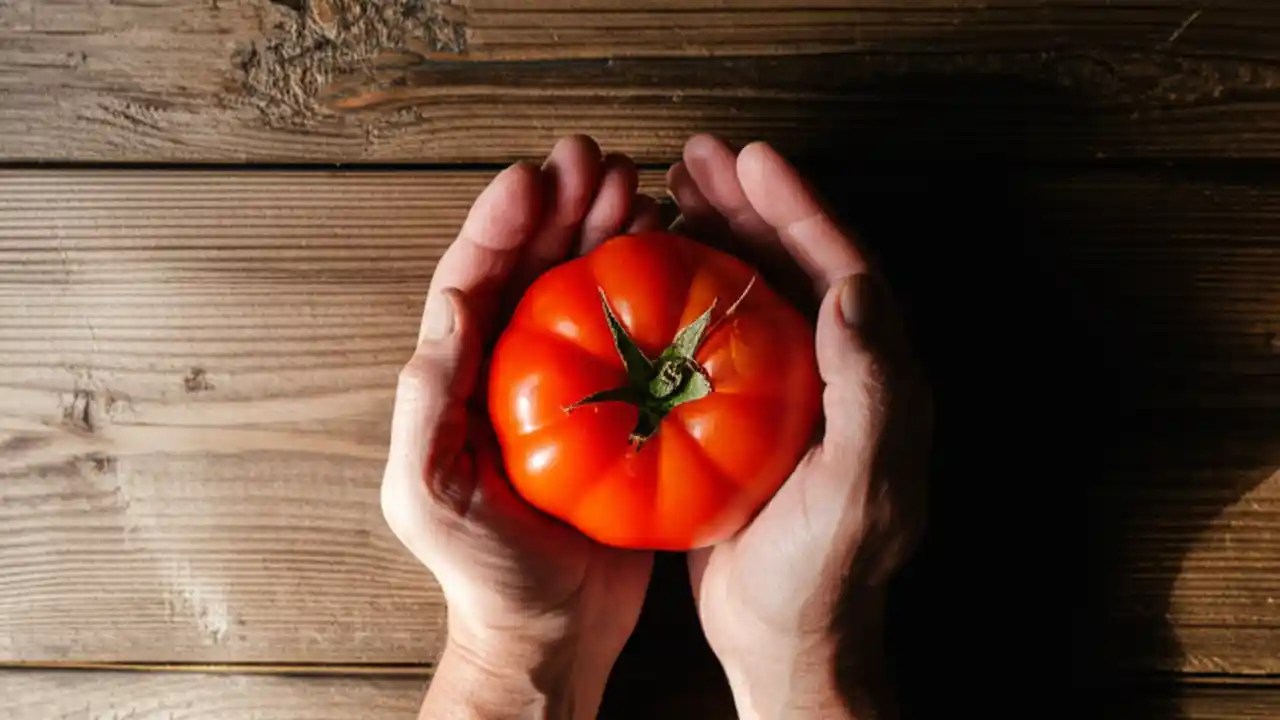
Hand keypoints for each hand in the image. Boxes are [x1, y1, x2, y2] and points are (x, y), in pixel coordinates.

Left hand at [380, 136, 661, 719]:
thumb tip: (451, 304)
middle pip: (530, 266)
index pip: (472, 280)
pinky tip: (669, 252)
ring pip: (582, 286)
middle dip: (560, 206)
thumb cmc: (484, 571)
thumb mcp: (429, 494)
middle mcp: (509, 367)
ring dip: (604, 230)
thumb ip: (428, 402)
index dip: (497, 223)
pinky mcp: (618, 407)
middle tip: (597, 160)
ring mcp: (567, 385)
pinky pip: (632, 332)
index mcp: (458, 377)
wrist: (551, 630)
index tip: (531, 177)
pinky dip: (647, 286)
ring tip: (636, 186)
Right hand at [671, 136, 930, 718]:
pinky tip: (647, 273)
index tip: (753, 160)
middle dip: (750, 203)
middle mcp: (839, 372)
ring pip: (753, 290)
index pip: (845, 268)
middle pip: (797, 263)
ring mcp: (790, 391)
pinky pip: (715, 334)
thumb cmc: (823, 574)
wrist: (784, 638)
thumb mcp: (859, 491)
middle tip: (694, 157)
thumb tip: (853, 287)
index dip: (801, 207)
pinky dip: (684, 293)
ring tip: (667, 191)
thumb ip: (872, 391)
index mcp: (877, 377)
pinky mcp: (745, 415)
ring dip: (715, 235)